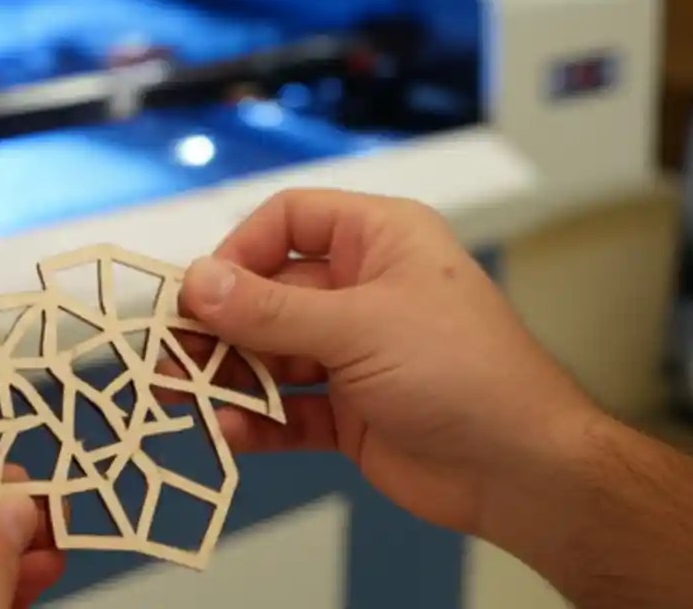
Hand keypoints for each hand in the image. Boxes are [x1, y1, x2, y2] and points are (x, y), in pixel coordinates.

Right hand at [174, 188, 598, 534]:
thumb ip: (271, 310)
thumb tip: (197, 282)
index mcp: (379, 240)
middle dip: (221, 324)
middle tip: (171, 352)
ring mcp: (354, 353)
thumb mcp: (359, 328)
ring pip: (271, 353)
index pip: (290, 221)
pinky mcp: (348, 411)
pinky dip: (257, 419)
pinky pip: (287, 408)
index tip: (202, 291)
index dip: (241, 250)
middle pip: (269, 293)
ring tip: (181, 395)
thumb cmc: (461, 371)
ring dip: (228, 374)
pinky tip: (230, 430)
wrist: (521, 470)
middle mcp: (362, 289)